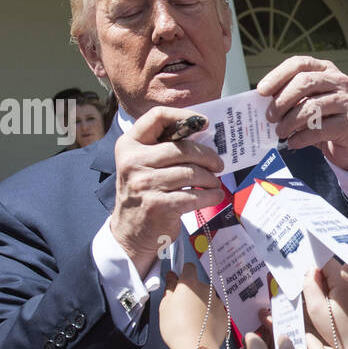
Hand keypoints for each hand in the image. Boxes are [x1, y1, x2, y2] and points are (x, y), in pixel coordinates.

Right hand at [111, 106, 224, 274]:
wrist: (130, 232)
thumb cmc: (145, 193)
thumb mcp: (144, 165)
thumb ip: (164, 148)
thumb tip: (202, 132)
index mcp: (129, 145)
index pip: (156, 117)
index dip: (184, 116)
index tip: (204, 123)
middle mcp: (133, 162)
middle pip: (182, 148)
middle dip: (208, 156)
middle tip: (218, 164)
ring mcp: (144, 184)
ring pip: (191, 173)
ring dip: (210, 179)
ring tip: (215, 182)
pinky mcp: (158, 205)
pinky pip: (194, 196)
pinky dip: (210, 196)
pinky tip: (214, 196)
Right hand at [159, 263, 228, 348]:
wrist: (197, 348)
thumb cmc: (177, 328)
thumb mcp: (165, 306)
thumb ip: (169, 288)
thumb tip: (171, 277)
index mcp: (190, 284)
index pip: (188, 267)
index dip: (182, 273)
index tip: (178, 281)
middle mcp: (206, 289)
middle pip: (198, 284)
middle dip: (191, 292)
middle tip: (181, 307)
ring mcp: (217, 301)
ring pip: (206, 298)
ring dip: (200, 304)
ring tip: (191, 320)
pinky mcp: (224, 313)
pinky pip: (214, 310)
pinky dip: (209, 315)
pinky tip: (201, 325)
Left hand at [257, 56, 347, 175]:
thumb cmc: (322, 120)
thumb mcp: (305, 103)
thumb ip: (289, 97)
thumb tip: (263, 100)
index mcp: (325, 70)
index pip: (300, 64)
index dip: (278, 76)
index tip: (261, 91)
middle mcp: (339, 81)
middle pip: (305, 82)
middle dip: (282, 101)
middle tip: (269, 117)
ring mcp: (347, 101)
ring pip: (312, 107)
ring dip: (290, 122)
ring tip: (280, 132)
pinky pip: (319, 129)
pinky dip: (301, 138)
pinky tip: (293, 142)